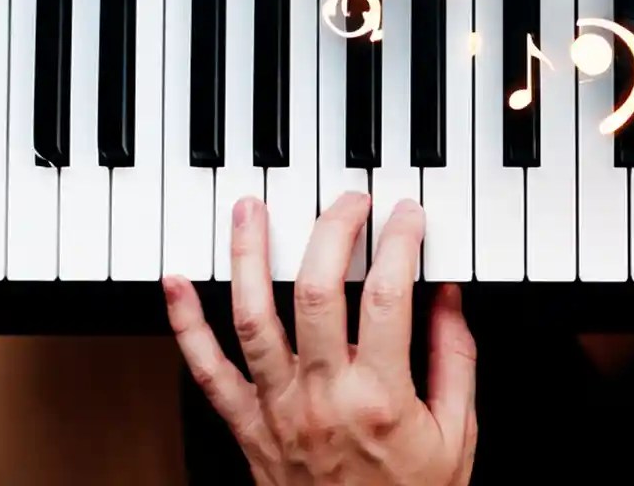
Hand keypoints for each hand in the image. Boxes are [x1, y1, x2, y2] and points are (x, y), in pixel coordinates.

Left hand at [163, 194, 476, 485]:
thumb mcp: (458, 434)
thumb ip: (455, 358)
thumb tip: (447, 295)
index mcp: (382, 398)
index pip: (389, 294)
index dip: (399, 241)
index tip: (406, 216)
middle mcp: (324, 397)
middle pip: (316, 290)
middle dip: (332, 229)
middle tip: (348, 200)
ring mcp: (278, 410)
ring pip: (252, 316)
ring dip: (247, 255)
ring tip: (250, 208)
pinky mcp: (247, 427)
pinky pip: (206, 371)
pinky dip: (185, 325)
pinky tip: (176, 283)